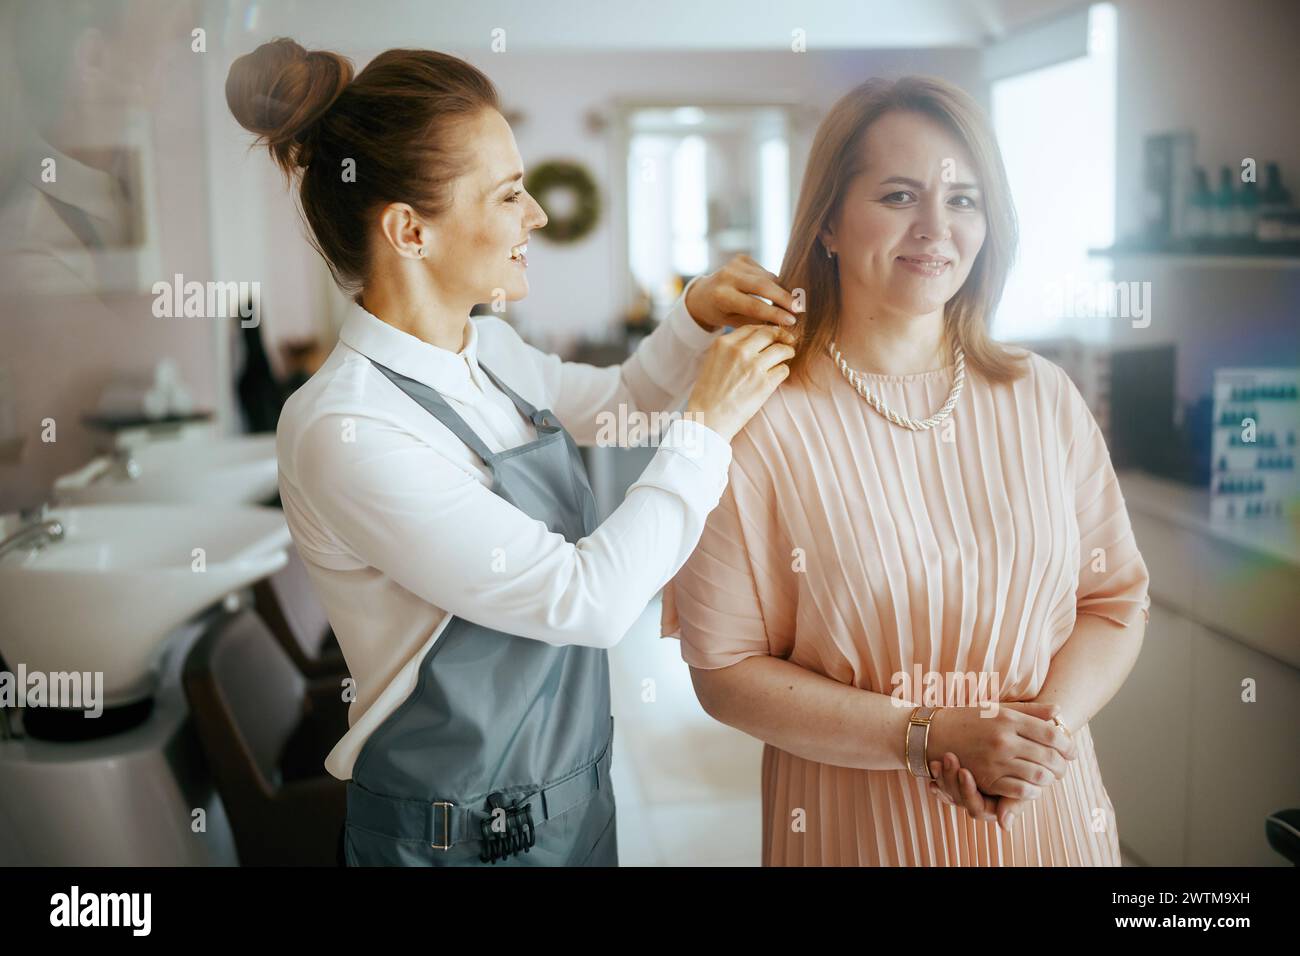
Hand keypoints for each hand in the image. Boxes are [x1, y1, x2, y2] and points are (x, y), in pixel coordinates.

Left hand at [684, 254, 798, 330]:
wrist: (702, 295)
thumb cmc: (719, 313)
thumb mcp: (733, 322)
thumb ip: (756, 321)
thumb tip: (784, 324)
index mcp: (722, 296)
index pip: (754, 305)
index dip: (775, 313)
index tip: (792, 321)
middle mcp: (727, 276)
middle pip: (763, 285)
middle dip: (784, 298)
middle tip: (800, 308)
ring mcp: (734, 264)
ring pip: (767, 277)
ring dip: (782, 290)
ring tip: (793, 303)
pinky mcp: (741, 258)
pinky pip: (764, 271)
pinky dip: (773, 282)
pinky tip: (776, 292)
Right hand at [684, 324, 795, 440]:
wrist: (708, 418)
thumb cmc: (708, 394)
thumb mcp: (712, 361)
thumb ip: (730, 349)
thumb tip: (755, 341)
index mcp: (724, 343)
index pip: (752, 328)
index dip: (766, 330)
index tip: (772, 334)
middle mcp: (739, 351)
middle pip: (769, 334)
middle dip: (781, 336)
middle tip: (788, 341)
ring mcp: (753, 366)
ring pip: (781, 350)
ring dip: (787, 352)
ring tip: (788, 356)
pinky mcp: (765, 384)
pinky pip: (783, 370)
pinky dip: (783, 371)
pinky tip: (777, 376)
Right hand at [925, 702, 1076, 799]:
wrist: (934, 734)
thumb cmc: (967, 718)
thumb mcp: (997, 708)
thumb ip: (1030, 711)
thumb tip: (1058, 711)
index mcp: (1008, 719)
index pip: (1051, 733)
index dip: (1067, 744)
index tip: (1071, 751)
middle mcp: (1004, 740)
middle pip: (1048, 757)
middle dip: (1062, 765)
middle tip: (1063, 767)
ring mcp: (995, 761)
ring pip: (1038, 775)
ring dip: (1049, 779)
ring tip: (1050, 777)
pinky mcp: (986, 778)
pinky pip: (1020, 790)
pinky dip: (1033, 791)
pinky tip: (1033, 787)